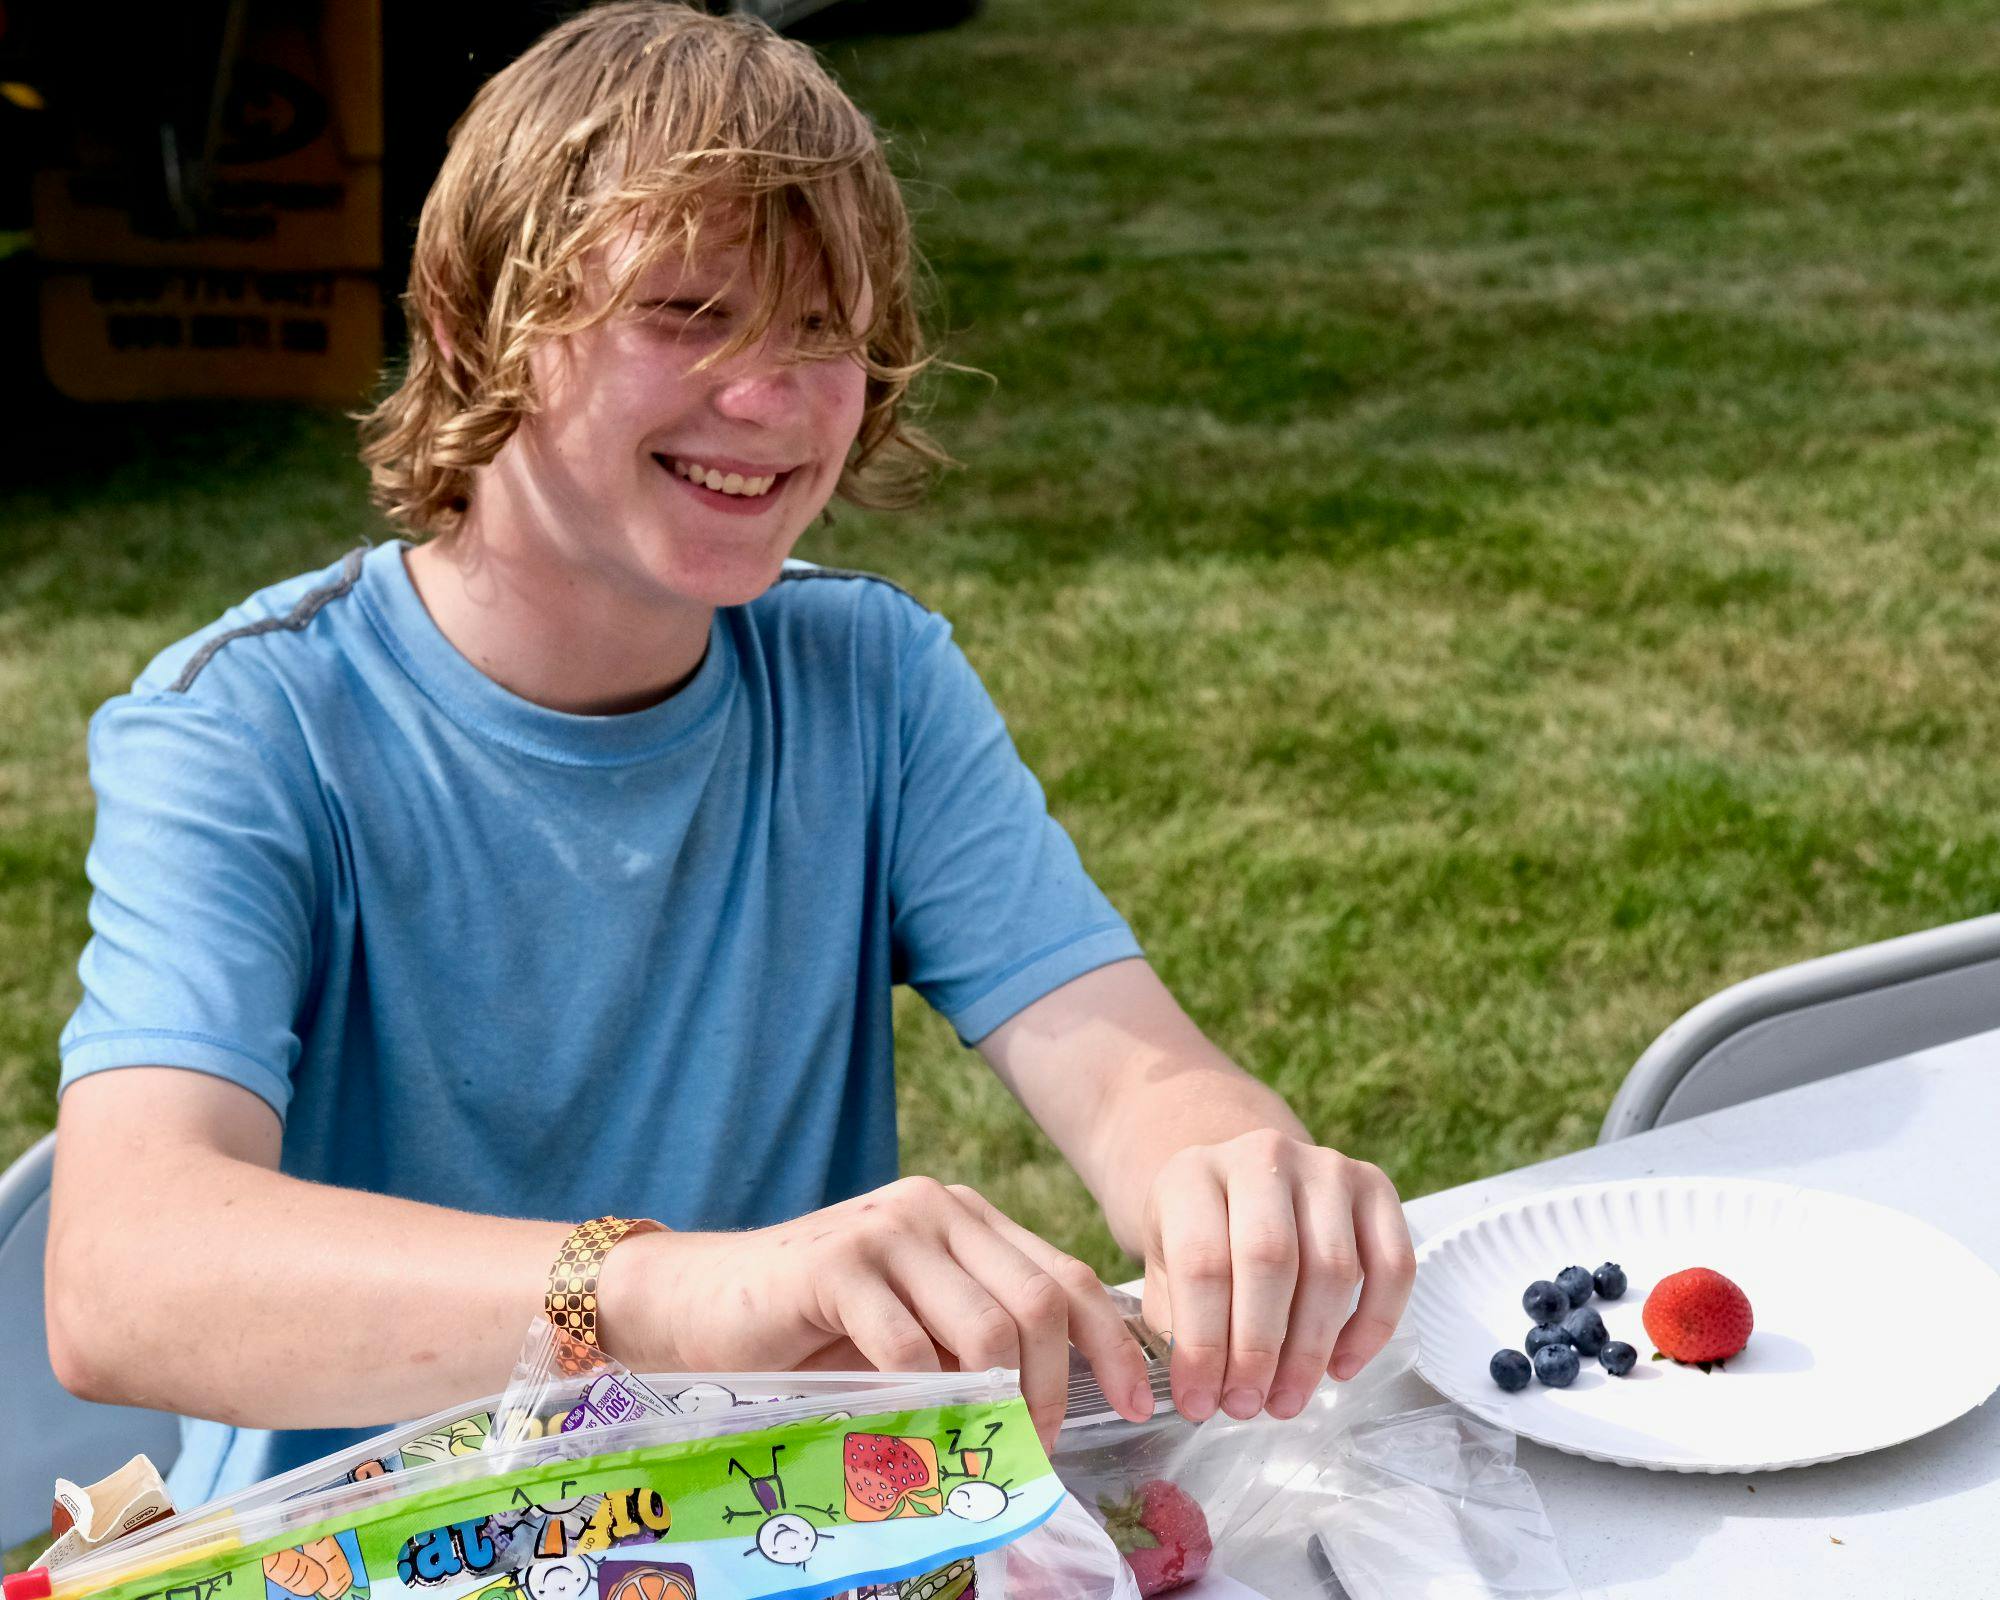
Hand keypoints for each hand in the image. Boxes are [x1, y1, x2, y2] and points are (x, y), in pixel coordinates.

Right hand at [601, 1176, 1153, 1445]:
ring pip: (988, 1327)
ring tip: (979, 1450)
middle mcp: (936, 1209)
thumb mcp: (913, 1324)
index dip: (1112, 1345)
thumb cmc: (812, 1331)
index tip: (1140, 1405)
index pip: (1067, 1276)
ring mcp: (888, 1230)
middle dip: (1054, 1390)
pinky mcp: (837, 1264)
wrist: (697, 1303)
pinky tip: (915, 1434)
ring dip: (996, 1405)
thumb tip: (1056, 1407)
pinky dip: (923, 1403)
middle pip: (1040, 1303)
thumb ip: (976, 1339)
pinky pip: (911, 1347)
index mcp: (966, 1218)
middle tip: (1037, 1449)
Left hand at [1138, 1131, 1415, 1421]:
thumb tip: (1199, 1396)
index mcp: (1192, 1175)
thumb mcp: (1165, 1269)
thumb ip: (1176, 1326)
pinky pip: (1393, 1265)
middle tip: (1249, 1406)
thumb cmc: (1201, 1238)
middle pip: (1270, 1259)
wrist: (1243, 1182)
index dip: (1202, 1343)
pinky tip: (1341, 1368)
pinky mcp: (1376, 1186)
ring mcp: (1325, 1167)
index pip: (1200, 1261)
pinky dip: (1373, 1326)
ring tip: (1287, 1400)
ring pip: (1333, 1267)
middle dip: (1259, 1349)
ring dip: (1311, 1349)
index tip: (1200, 1404)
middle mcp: (1261, 1156)